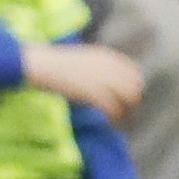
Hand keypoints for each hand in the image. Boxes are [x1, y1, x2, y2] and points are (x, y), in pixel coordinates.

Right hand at [22, 41, 145, 119]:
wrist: (44, 65)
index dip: (133, 86)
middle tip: (125, 112)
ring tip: (119, 120)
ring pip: (129, 98)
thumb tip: (105, 80)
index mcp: (106, 56)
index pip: (133, 71)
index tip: (127, 98)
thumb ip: (97, 66)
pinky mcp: (95, 92)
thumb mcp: (82, 59)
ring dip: (127, 111)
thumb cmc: (56, 64)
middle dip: (133, 100)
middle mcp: (109, 66)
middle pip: (135, 85)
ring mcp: (103, 79)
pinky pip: (114, 108)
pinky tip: (112, 122)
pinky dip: (115, 117)